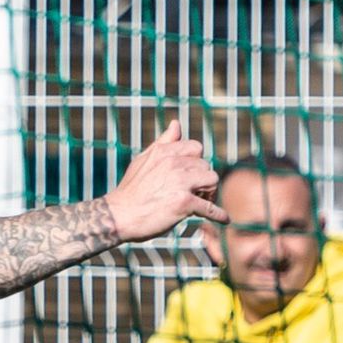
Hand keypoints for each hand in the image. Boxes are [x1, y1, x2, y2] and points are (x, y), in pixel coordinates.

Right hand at [101, 122, 225, 243]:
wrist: (118, 215)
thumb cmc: (131, 190)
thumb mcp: (144, 160)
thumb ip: (164, 142)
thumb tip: (176, 123)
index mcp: (164, 151)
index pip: (196, 148)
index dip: (196, 162)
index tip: (191, 175)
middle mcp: (173, 163)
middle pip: (206, 166)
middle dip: (203, 179)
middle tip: (196, 193)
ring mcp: (179, 182)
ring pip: (212, 181)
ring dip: (210, 192)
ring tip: (202, 201)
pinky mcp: (184, 202)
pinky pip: (210, 207)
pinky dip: (218, 214)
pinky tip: (224, 219)